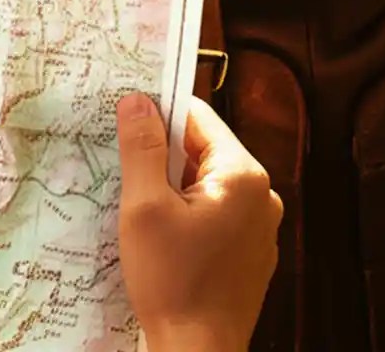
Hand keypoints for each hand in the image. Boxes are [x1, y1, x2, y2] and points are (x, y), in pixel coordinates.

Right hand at [116, 94, 281, 351]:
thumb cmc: (171, 283)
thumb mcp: (144, 207)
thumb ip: (143, 148)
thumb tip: (138, 101)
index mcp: (243, 175)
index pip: (198, 117)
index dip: (158, 112)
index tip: (124, 117)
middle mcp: (262, 196)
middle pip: (203, 150)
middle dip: (162, 155)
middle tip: (122, 166)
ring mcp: (260, 227)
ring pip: (207, 183)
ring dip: (172, 186)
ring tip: (138, 205)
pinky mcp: (250, 252)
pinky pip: (216, 214)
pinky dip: (187, 213)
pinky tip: (161, 235)